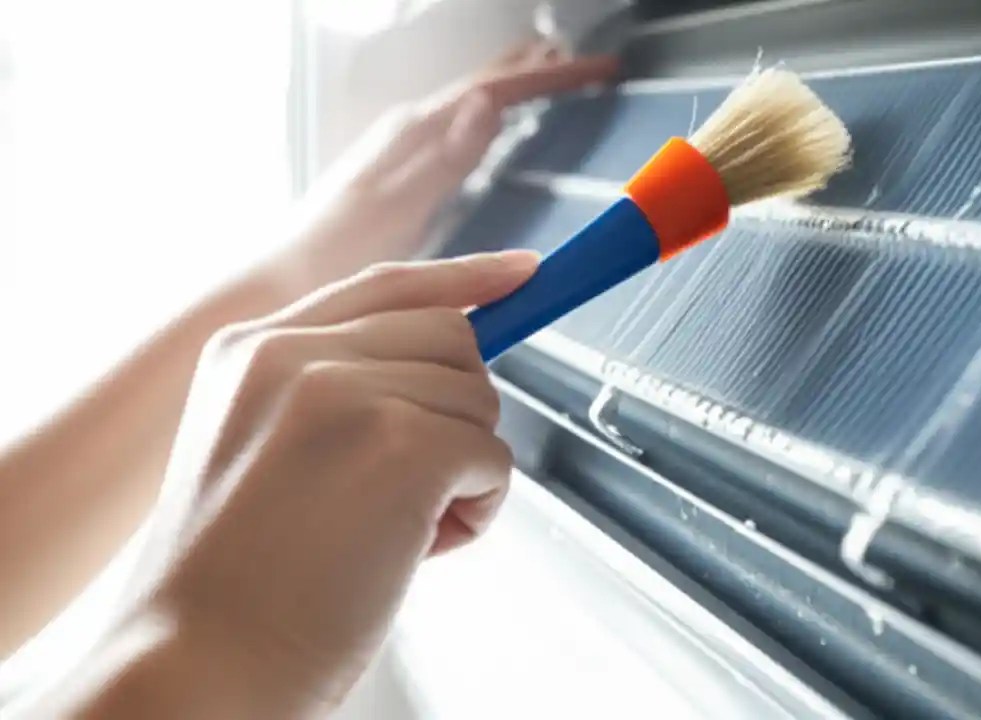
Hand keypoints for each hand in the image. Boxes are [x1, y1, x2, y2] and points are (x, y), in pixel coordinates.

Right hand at [135, 252, 538, 713]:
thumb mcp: (262, 449)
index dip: (465, 278)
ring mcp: (345, 392)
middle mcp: (294, 353)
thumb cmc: (237, 586)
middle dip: (458, 413)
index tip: (522, 273)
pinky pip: (494, 458)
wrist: (197, 668)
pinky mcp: (400, 444)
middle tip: (411, 490)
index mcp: (251, 348)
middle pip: (452, 338)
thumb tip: (455, 369)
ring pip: (479, 401)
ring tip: (392, 532)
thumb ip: (336, 391)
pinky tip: (413, 552)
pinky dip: (476, 512)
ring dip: (461, 472)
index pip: (386, 286)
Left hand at [277, 41, 615, 293]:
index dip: (556, 77)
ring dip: (517, 83)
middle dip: (542, 71)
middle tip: (592, 66)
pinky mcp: (402, 169)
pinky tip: (493, 119)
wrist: (283, 281)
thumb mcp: (398, 207)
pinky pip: (461, 124)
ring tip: (552, 71)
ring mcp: (405, 146)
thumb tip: (489, 102)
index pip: (500, 86)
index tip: (602, 70)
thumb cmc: (334, 253)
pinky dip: (493, 112)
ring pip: (474, 100)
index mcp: (417, 130)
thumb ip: (445, 157)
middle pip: (489, 83)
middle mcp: (410, 127)